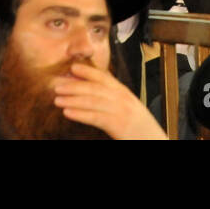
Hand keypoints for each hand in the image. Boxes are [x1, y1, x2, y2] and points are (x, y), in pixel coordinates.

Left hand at [52, 62, 167, 138]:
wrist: (153, 141)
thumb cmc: (139, 128)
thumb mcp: (128, 109)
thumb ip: (112, 99)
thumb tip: (90, 93)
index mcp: (124, 93)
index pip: (104, 78)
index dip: (87, 71)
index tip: (72, 67)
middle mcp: (122, 99)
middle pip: (94, 88)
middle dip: (74, 85)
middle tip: (56, 85)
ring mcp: (121, 111)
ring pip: (92, 101)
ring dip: (72, 99)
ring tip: (57, 99)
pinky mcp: (118, 125)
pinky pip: (95, 117)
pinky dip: (80, 113)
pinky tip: (67, 112)